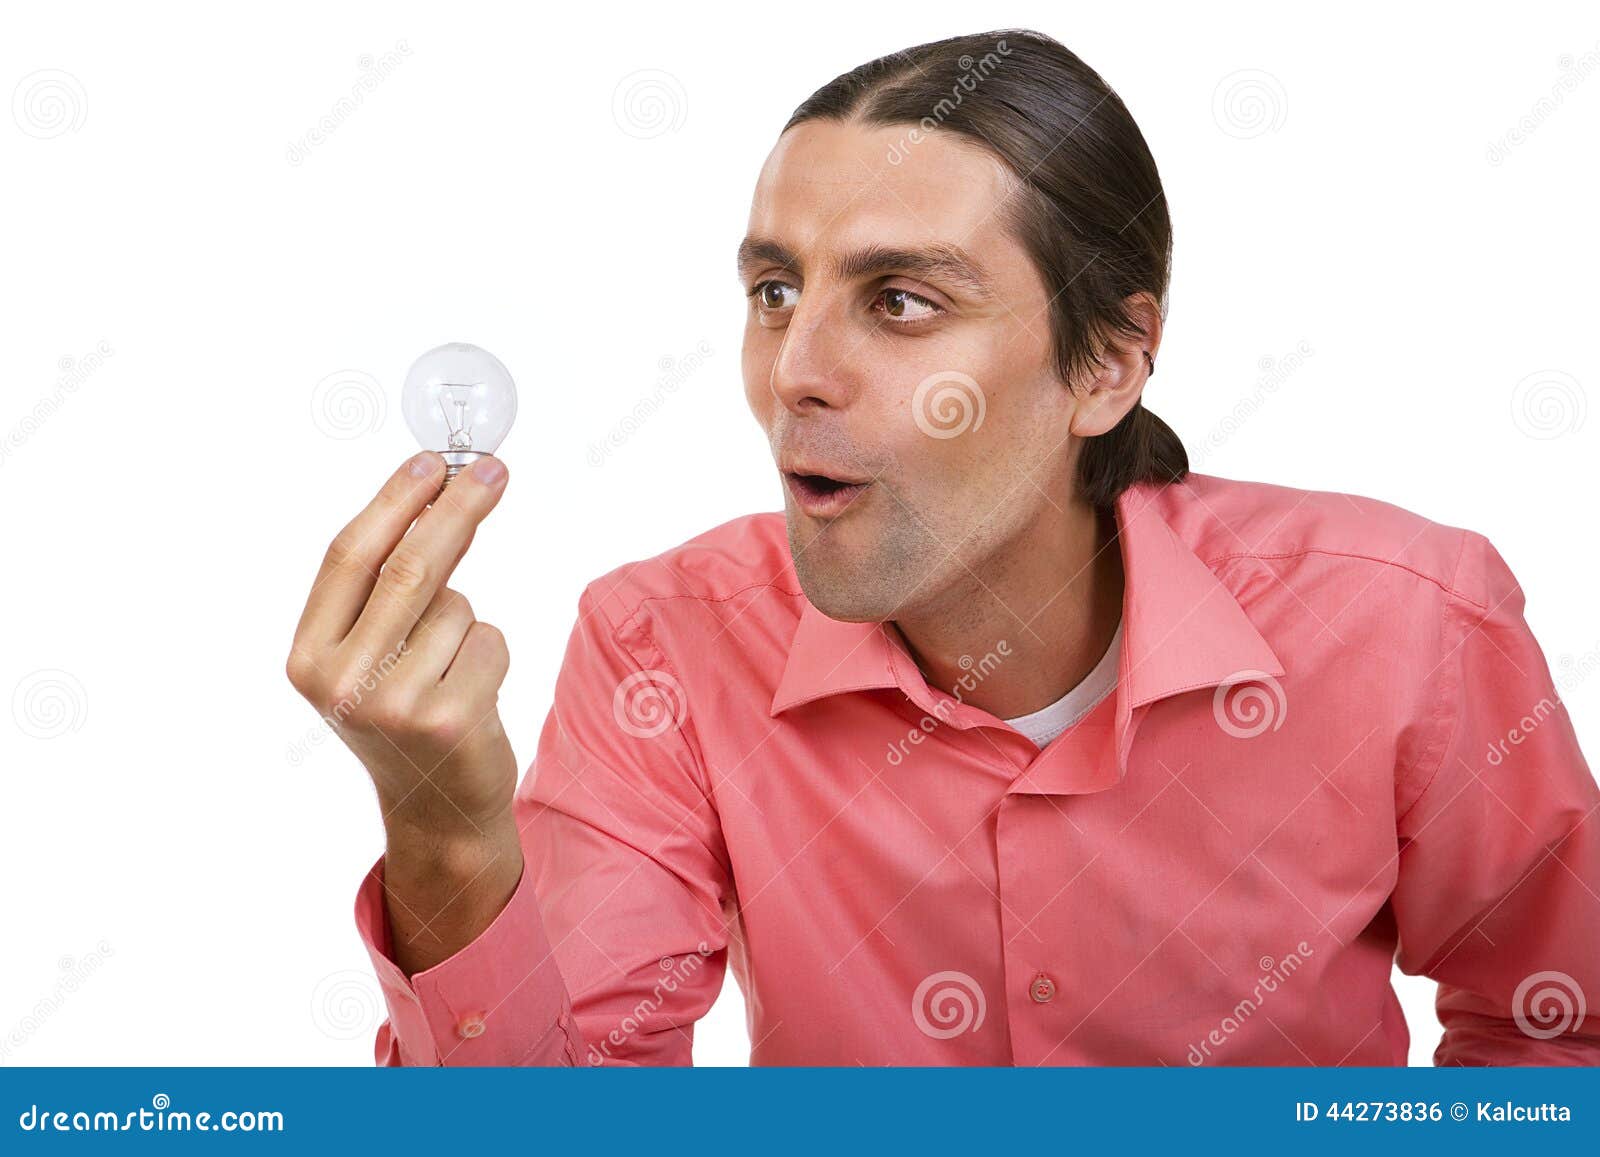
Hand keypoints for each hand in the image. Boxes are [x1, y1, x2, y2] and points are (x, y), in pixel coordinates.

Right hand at [286, 452, 517, 851]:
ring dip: (467, 622)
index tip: (432, 461)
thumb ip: (383, 589)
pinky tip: (472, 694)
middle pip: (409, 566)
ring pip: (457, 607)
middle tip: (492, 469)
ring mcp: (395, 703)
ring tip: (450, 671)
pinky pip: (490, 640)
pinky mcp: (450, 718)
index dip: (393, 500)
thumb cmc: (405, 715)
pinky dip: (492, 653)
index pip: (349, 556)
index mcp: (307, 657)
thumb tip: (435, 492)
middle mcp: (341, 682)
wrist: (436, 810)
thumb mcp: (369, 657)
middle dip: (456, 507)